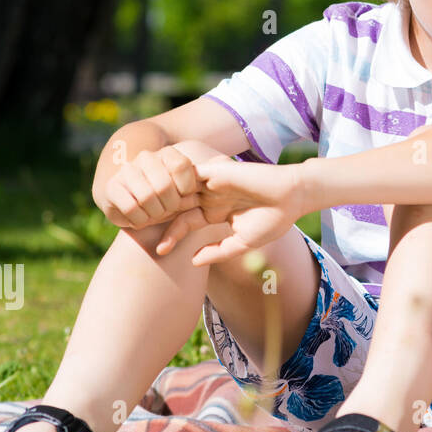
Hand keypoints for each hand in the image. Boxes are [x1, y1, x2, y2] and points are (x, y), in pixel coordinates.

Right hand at [95, 141, 217, 229]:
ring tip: (154, 214)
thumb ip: (210, 173)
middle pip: (163, 186)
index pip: (182, 167)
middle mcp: (146, 157)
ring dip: (154, 214)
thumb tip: (225, 161)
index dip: (185, 189)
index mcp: (168, 154)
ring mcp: (126, 171)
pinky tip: (140, 218)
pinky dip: (139, 219)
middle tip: (167, 210)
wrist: (133, 205)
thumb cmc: (169, 198)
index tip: (185, 197)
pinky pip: (130, 207)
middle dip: (169, 206)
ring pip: (146, 197)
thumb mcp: (192, 187)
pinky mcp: (110, 187)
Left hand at [156, 156, 306, 264]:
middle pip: (177, 204)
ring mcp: (212, 182)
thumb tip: (192, 261)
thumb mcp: (242, 243)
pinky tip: (163, 194)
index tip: (160, 252)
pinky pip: (188, 172)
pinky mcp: (216, 169)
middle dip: (159, 216)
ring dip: (162, 198)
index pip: (186, 222)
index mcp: (216, 212)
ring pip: (178, 186)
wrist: (292, 197)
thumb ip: (218, 251)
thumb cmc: (272, 221)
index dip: (172, 236)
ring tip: (147, 213)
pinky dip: (174, 179)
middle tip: (140, 228)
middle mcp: (211, 195)